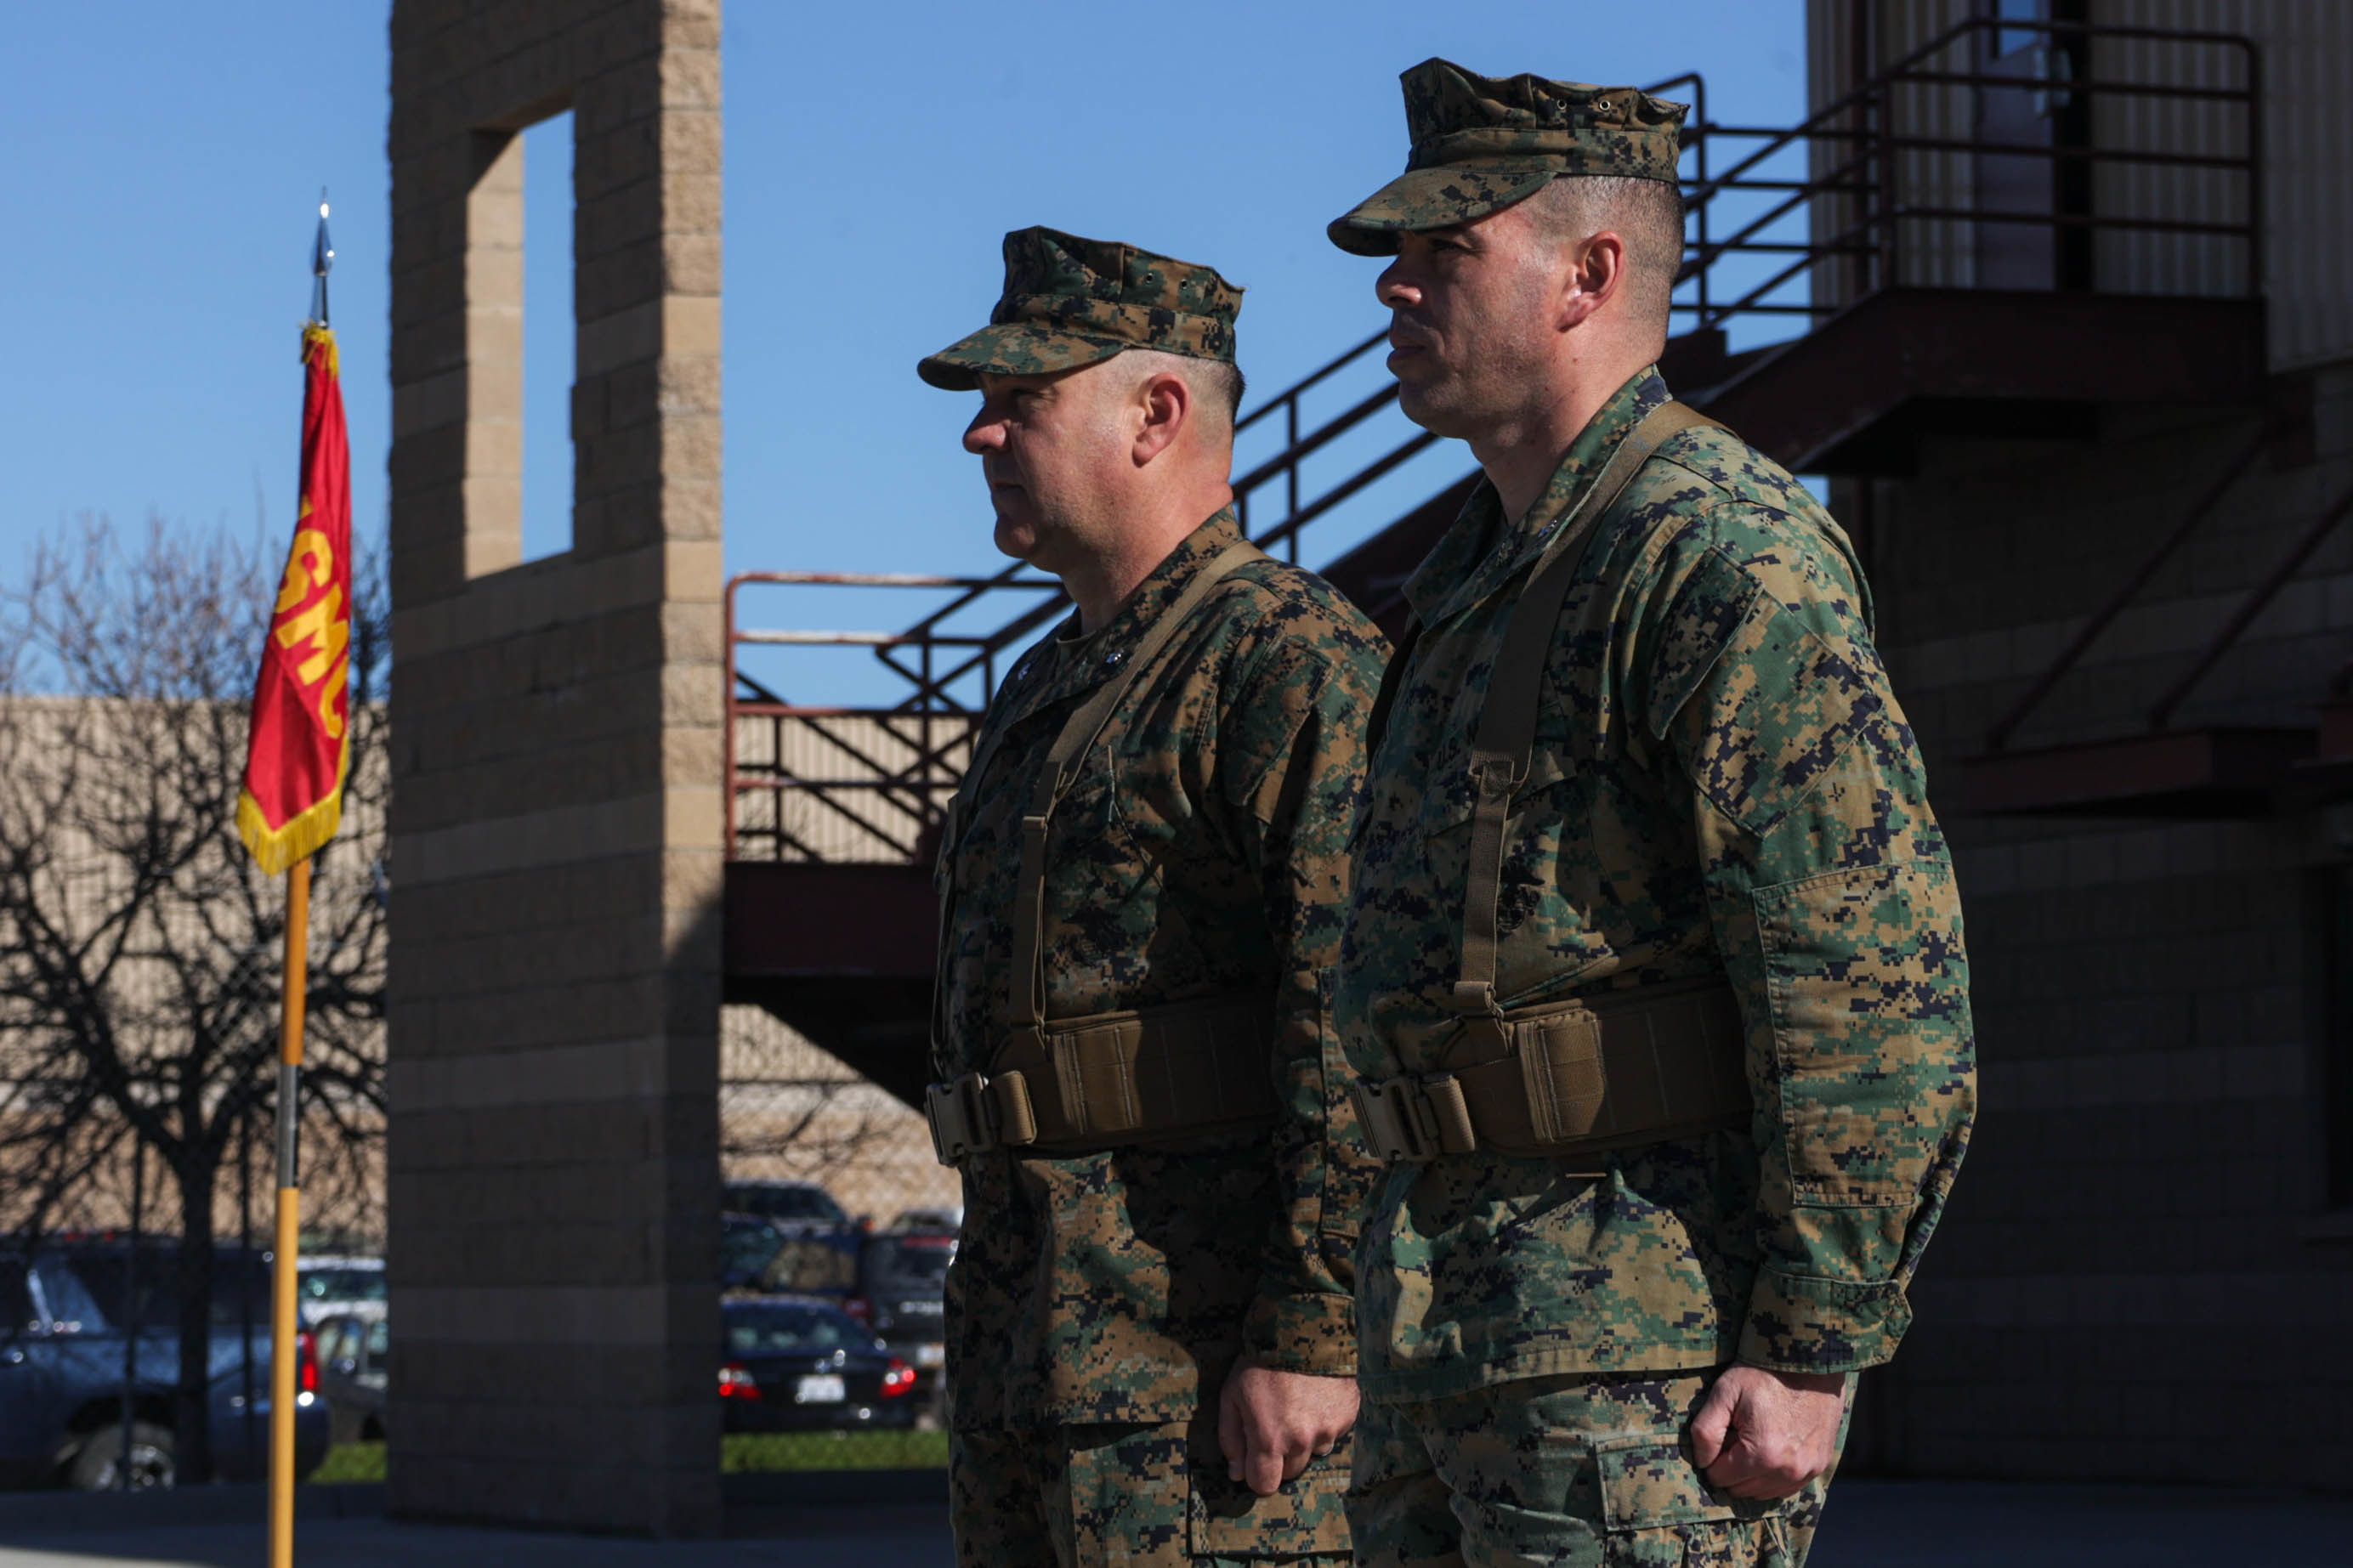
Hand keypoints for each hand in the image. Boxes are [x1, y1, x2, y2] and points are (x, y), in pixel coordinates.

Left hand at [1216, 1355, 1359, 1495]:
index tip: (1255, 1458)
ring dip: (1305, 1440)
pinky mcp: (1348, 1417)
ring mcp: (1329, 1430)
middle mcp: (1303, 1442)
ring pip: (1314, 1453)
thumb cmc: (1260, 1362)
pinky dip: (1323, 1423)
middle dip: (1280, 1457)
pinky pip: (1334, 1433)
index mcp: (1270, 1440)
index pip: (1264, 1485)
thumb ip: (1231, 1439)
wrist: (1303, 1326)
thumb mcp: (1232, 1396)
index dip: (1257, 1474)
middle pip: (1290, 1472)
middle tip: (1275, 1424)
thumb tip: (1236, 1473)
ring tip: (1296, 1406)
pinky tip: (1314, 1398)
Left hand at [1689, 1365, 1846, 1500]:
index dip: (1713, 1457)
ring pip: (1763, 1492)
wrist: (1808, 1361)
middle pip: (1741, 1489)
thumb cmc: (1763, 1373)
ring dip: (1752, 1474)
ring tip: (1755, 1439)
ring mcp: (1807, 1471)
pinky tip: (1773, 1447)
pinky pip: (1787, 1487)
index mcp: (1762, 1455)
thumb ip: (1705, 1431)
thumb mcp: (1724, 1392)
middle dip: (1732, 1467)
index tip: (1721, 1434)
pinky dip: (1773, 1475)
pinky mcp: (1819, 1466)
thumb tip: (1701, 1462)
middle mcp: (1788, 1471)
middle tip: (1736, 1435)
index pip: (1720, 1478)